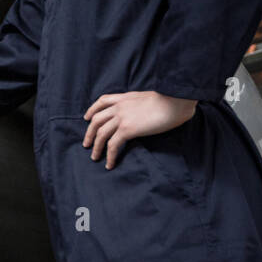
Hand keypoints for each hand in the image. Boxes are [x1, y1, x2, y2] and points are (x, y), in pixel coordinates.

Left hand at [82, 91, 197, 168]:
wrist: (175, 101)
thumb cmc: (170, 100)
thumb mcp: (148, 97)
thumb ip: (137, 104)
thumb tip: (139, 112)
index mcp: (124, 98)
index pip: (102, 101)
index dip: (92, 110)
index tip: (86, 118)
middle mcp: (119, 107)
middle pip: (96, 120)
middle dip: (89, 133)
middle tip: (87, 144)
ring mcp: (121, 118)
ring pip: (101, 134)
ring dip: (96, 147)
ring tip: (95, 157)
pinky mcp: (127, 130)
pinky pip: (112, 145)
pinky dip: (109, 156)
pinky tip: (109, 164)